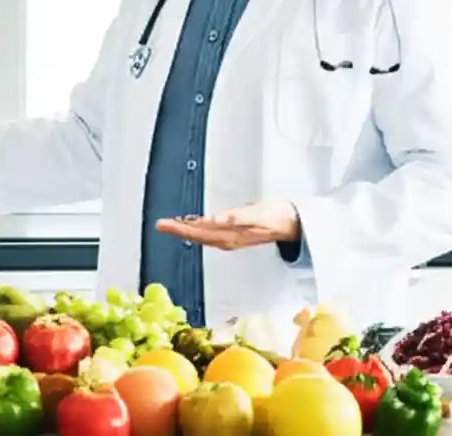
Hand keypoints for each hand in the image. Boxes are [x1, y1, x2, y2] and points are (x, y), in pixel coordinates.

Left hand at [154, 201, 300, 250]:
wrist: (291, 223)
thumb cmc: (275, 215)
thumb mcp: (258, 213)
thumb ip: (236, 217)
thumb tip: (217, 220)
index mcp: (232, 231)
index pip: (203, 229)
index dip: (185, 227)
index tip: (171, 224)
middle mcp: (229, 238)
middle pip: (199, 235)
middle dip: (179, 229)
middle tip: (161, 224)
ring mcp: (231, 238)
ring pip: (203, 237)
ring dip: (185, 231)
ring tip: (169, 226)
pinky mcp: (233, 236)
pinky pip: (210, 236)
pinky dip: (198, 232)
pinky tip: (191, 228)